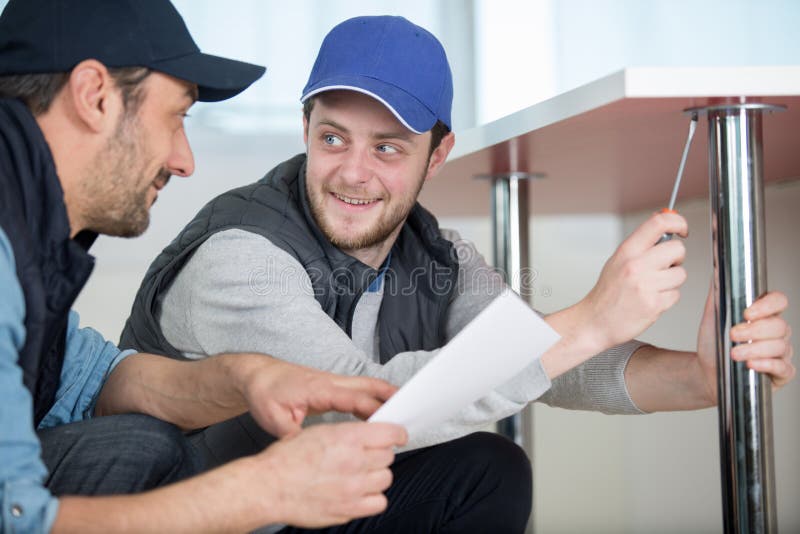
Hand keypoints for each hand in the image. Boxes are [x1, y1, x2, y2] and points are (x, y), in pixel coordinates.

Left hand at [240, 356, 397, 436]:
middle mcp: (330, 381)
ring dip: (385, 395)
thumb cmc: (265, 394)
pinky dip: (372, 398)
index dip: (375, 410)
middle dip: (391, 396)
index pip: (355, 398)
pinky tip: (380, 412)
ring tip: (405, 410)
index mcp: (320, 389)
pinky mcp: (331, 386)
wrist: (257, 375)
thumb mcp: (273, 419)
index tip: (391, 423)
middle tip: (412, 408)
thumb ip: (294, 435)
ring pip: (366, 385)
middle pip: (368, 385)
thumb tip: (310, 451)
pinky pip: (358, 390)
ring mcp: (332, 382)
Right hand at [255, 422, 406, 526]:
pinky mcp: (348, 509)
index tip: (397, 436)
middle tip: (367, 455)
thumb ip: (349, 433)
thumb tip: (371, 435)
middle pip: (388, 457)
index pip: (391, 434)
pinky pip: (379, 503)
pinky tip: (360, 492)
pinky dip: (373, 498)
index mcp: (348, 438)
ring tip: (360, 474)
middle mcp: (354, 462)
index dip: (397, 434)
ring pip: (386, 479)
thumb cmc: (287, 458)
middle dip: (380, 454)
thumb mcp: (319, 431)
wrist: (269, 486)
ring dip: (376, 475)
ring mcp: (353, 488)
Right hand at [579, 211, 687, 350]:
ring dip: (672, 281)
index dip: (677, 222)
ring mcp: (645, 285)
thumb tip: (665, 228)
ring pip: (680, 274)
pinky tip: (651, 300)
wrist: (594, 322)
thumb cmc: (607, 294)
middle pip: (678, 249)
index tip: (682, 229)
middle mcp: (636, 265)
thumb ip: (640, 246)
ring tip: (653, 287)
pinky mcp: (654, 304)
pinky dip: (667, 298)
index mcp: (627, 251)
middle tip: (665, 266)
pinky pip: (676, 294)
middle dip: (676, 258)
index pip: (659, 223)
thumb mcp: (617, 261)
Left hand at [697, 288, 794, 400]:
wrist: (705, 370)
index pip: (779, 301)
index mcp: (764, 314)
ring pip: (780, 346)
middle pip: (779, 325)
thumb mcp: (713, 317)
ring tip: (733, 354)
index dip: (767, 306)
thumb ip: (718, 295)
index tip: (746, 313)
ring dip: (754, 350)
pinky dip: (767, 365)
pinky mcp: (781, 372)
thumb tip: (717, 270)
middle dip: (754, 331)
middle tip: (732, 336)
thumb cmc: (714, 343)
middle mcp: (777, 331)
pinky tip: (751, 365)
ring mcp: (781, 352)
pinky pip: (784, 367)